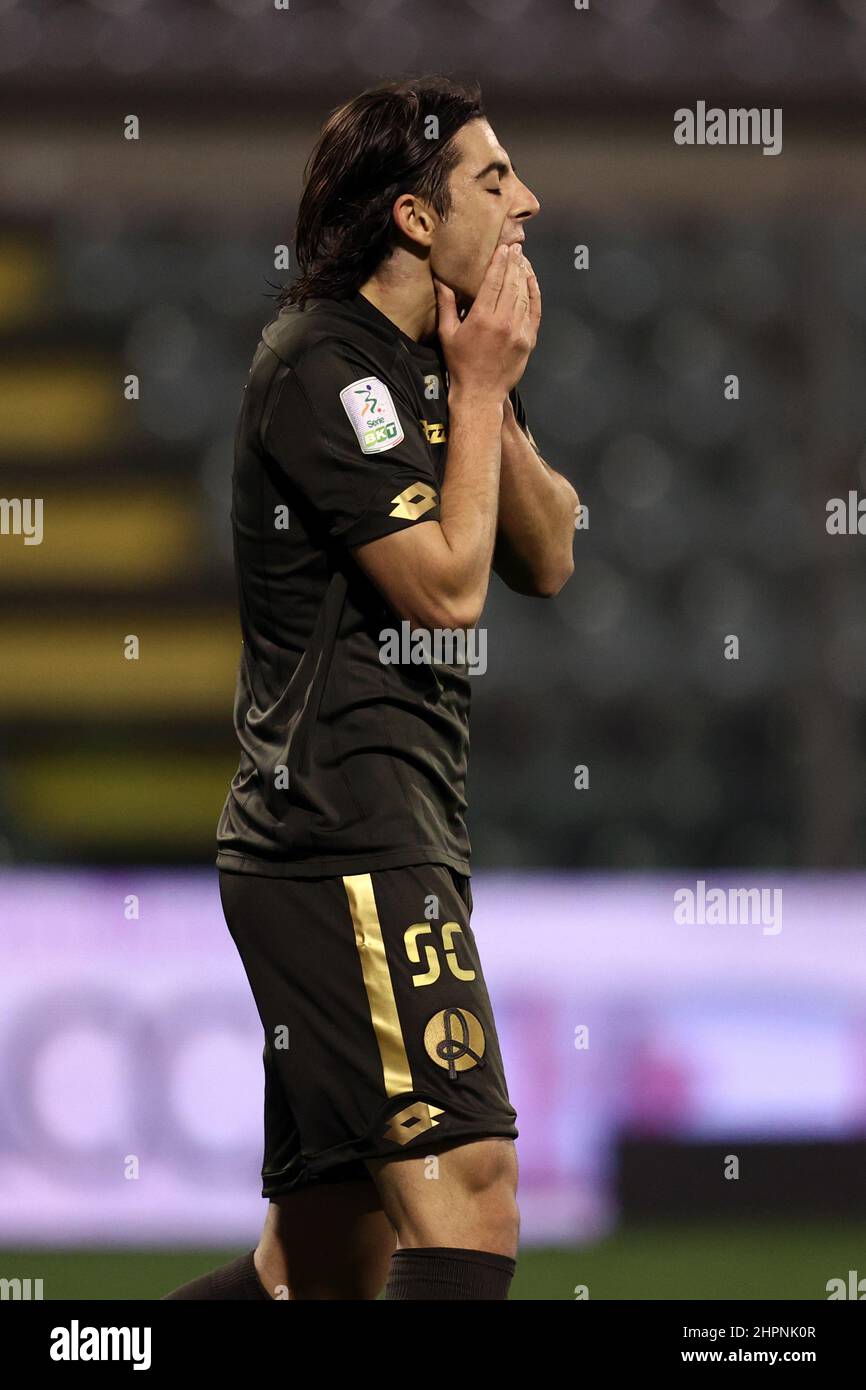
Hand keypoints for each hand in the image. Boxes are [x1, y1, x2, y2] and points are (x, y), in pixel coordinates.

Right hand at [434, 244, 539, 401]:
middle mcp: (503, 321)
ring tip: (523, 260)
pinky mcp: (528, 340)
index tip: (504, 247)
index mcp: (482, 317)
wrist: (481, 393)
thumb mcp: (447, 334)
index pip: (494, 281)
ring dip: (524, 275)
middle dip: (514, 263)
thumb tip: (440, 280)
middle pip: (512, 284)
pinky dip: (534, 295)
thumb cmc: (461, 364)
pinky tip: (532, 281)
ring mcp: (519, 331)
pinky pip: (534, 312)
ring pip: (524, 295)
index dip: (500, 261)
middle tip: (516, 247)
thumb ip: (446, 305)